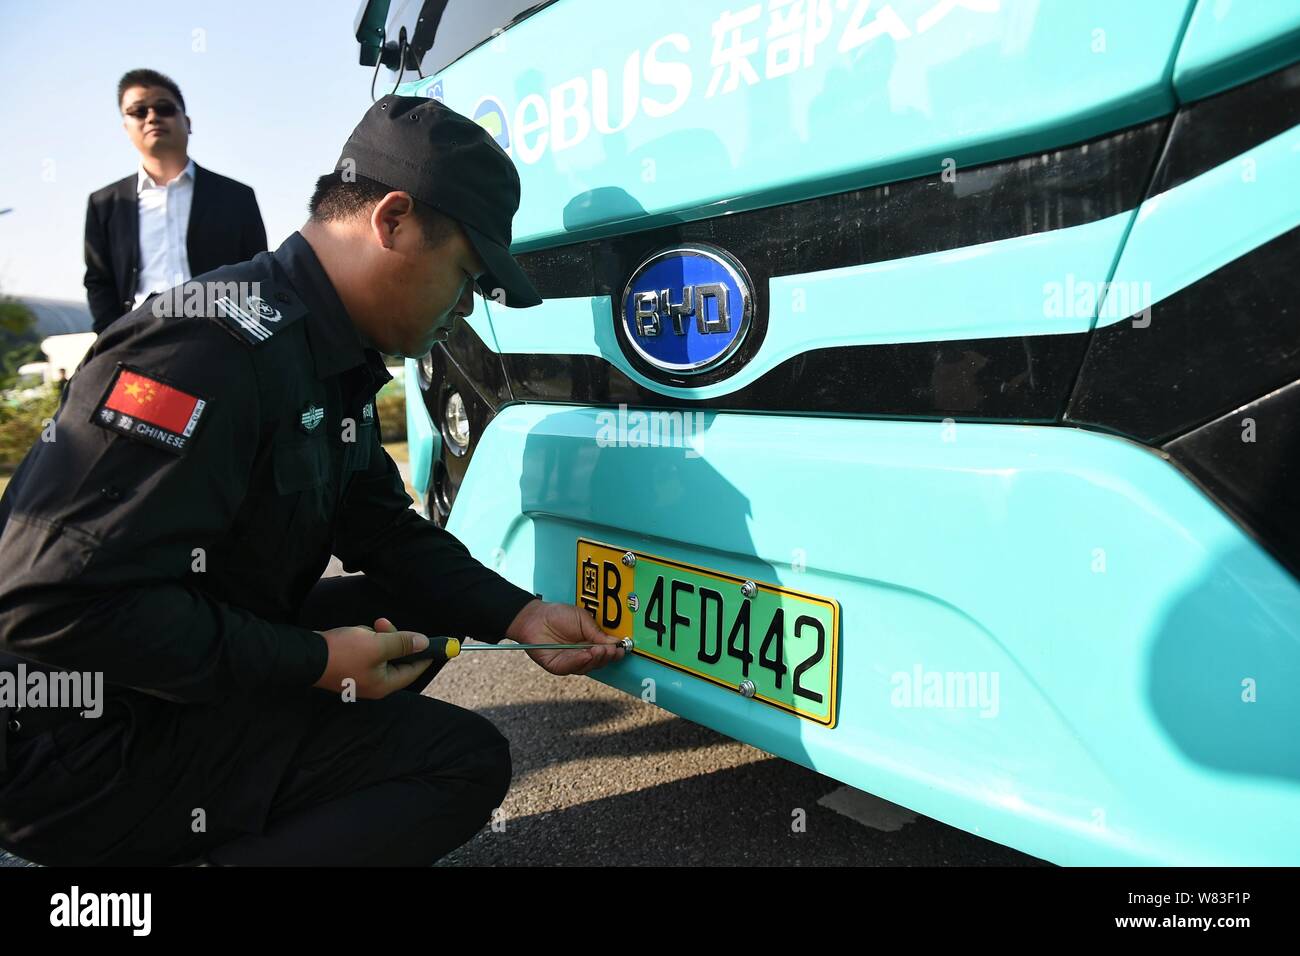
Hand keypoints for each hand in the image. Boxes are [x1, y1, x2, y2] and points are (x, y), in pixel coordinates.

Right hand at [312, 617, 432, 697]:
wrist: (305, 655)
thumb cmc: (342, 653)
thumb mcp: (377, 645)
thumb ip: (402, 644)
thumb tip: (423, 643)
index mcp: (383, 684)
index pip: (412, 671)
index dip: (424, 656)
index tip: (435, 645)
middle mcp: (373, 684)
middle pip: (396, 660)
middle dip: (393, 639)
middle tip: (383, 624)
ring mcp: (360, 676)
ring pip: (380, 653)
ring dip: (376, 637)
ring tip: (364, 630)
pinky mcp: (349, 667)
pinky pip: (366, 652)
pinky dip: (364, 641)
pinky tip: (354, 634)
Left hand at [505, 599, 625, 675]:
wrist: (536, 616)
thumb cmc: (558, 615)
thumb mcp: (583, 619)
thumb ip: (597, 632)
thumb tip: (615, 642)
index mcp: (589, 644)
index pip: (605, 652)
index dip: (613, 652)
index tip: (621, 649)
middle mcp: (581, 655)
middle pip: (598, 662)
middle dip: (606, 657)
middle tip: (611, 650)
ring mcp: (569, 662)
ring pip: (586, 667)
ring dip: (594, 660)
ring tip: (598, 651)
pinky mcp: (557, 666)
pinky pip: (570, 667)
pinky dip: (579, 662)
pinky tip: (585, 655)